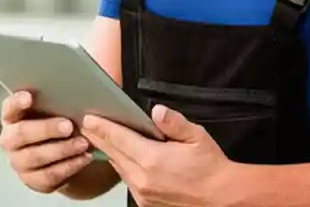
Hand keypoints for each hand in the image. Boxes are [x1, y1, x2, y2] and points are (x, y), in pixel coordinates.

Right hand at [0, 90, 95, 193]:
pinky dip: (69, 166)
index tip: (30, 96)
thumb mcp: (59, 104)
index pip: (8, 107)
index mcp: (13, 116)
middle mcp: (10, 139)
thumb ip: (60, 91)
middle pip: (21, 134)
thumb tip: (79, 71)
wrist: (64, 153)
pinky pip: (50, 176)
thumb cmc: (61, 120)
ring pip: (36, 157)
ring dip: (61, 149)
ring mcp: (20, 162)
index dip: (17, 102)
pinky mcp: (33, 181)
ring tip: (83, 142)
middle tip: (68, 124)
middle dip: (45, 129)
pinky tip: (84, 157)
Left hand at [81, 104, 232, 206]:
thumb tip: (157, 111)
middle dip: (99, 137)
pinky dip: (123, 168)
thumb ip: (174, 122)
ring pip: (118, 167)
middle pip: (113, 152)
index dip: (101, 127)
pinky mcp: (145, 203)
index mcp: (152, 159)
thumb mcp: (196, 137)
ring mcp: (143, 193)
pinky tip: (123, 158)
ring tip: (101, 138)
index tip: (89, 118)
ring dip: (110, 152)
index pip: (118, 138)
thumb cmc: (211, 168)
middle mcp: (143, 178)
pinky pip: (127, 180)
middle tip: (86, 125)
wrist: (222, 199)